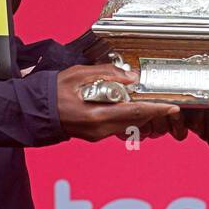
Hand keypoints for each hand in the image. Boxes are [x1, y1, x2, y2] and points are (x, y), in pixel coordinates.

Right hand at [56, 64, 179, 141]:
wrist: (35, 112)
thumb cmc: (52, 92)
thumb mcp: (78, 74)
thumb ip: (106, 74)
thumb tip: (130, 76)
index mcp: (96, 116)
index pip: (134, 112)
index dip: (156, 109)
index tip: (172, 106)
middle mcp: (99, 130)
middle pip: (135, 120)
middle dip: (151, 110)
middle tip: (164, 99)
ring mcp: (98, 135)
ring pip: (128, 124)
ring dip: (140, 112)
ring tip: (146, 99)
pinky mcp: (96, 135)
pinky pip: (119, 125)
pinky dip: (127, 115)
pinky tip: (126, 104)